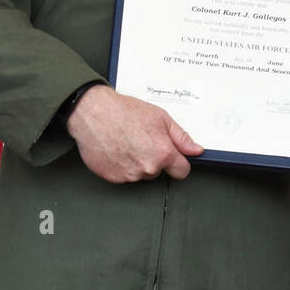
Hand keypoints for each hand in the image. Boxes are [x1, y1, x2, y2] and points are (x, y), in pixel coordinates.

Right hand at [66, 85, 202, 182]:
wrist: (93, 112)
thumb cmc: (124, 112)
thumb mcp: (160, 118)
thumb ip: (181, 138)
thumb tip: (195, 150)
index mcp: (163, 154)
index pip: (182, 172)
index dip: (178, 163)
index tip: (172, 157)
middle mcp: (147, 168)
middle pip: (159, 172)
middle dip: (154, 159)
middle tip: (142, 140)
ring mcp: (128, 175)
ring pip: (140, 174)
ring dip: (137, 163)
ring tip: (127, 142)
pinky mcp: (112, 177)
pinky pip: (123, 175)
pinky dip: (121, 165)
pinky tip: (116, 149)